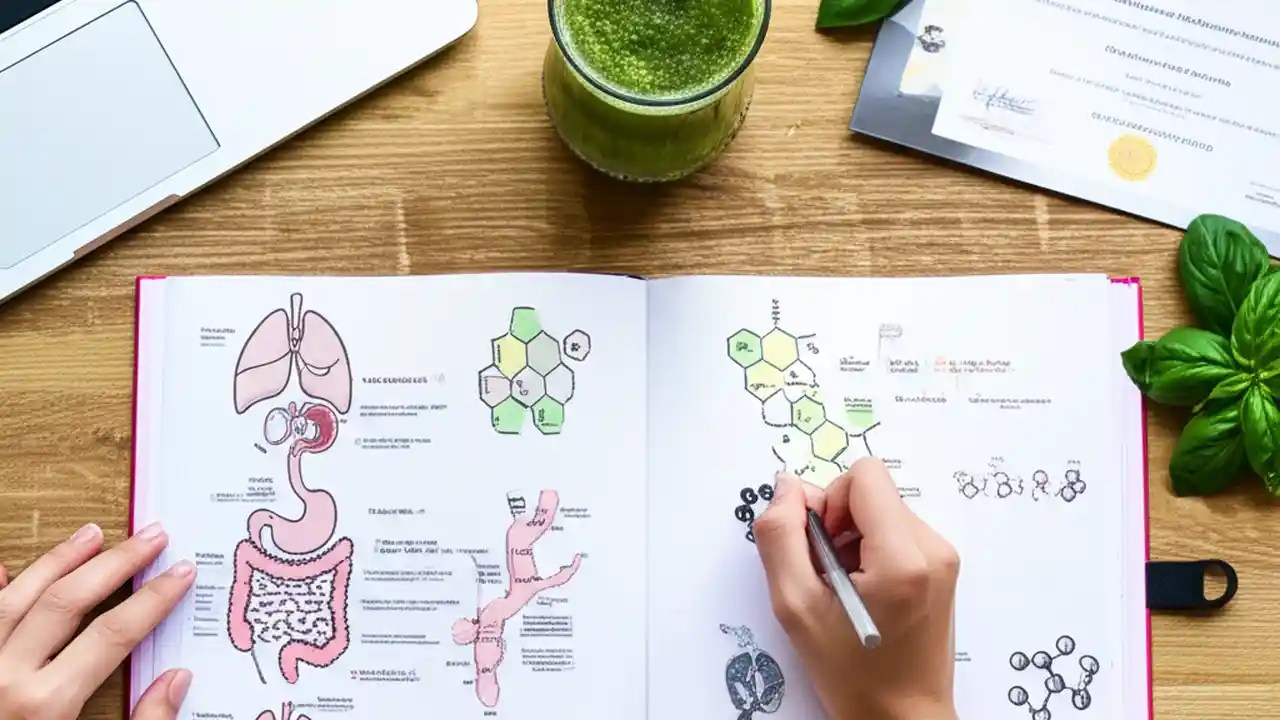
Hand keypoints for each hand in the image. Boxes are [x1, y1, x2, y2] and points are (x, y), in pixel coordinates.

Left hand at [0, 523, 195, 719]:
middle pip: (68, 601)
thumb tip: (176, 681)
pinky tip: (4, 567)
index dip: (154, 599)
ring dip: (58, 560)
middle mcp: (4, 680)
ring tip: (93, 535)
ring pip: (15, 598)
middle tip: (152, 536)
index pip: (114, 633)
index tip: (183, 572)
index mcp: (46, 706)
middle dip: (117, 563)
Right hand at [753, 460, 959, 719]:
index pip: (865, 475)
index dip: (829, 500)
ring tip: (843, 589)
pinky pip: (898, 532)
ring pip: (883, 511)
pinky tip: (862, 593)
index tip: (818, 546)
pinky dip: (872, 551)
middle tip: (825, 574)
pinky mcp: (943, 569)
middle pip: (873, 492)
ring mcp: (944, 559)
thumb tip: (787, 488)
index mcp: (904, 556)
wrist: (901, 719)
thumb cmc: (851, 674)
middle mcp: (934, 549)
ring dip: (854, 539)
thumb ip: (781, 537)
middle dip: (839, 523)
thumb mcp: (796, 606)